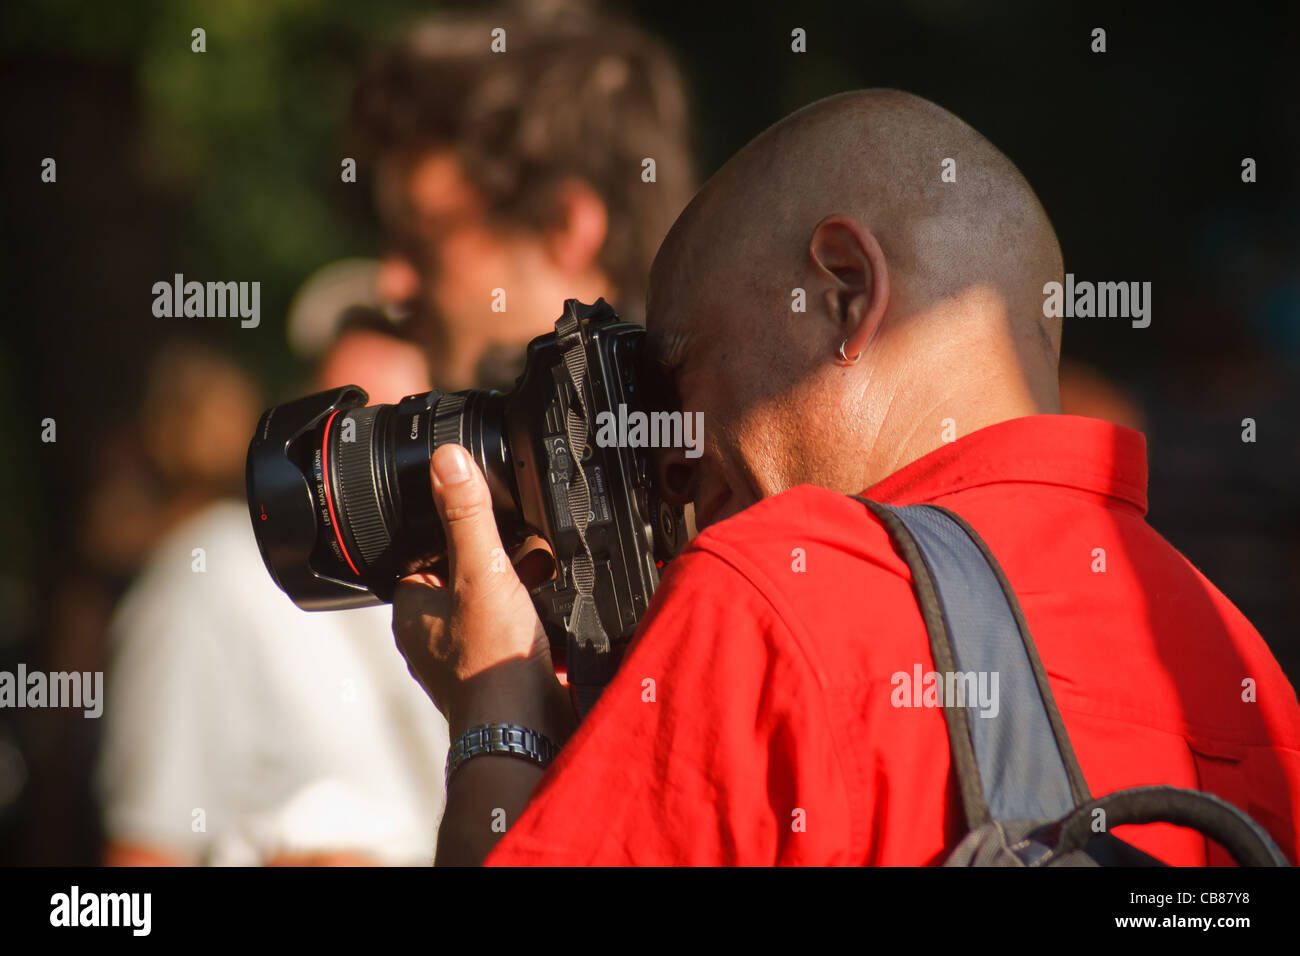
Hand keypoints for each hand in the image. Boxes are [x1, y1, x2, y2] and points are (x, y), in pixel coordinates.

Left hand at [392, 444, 574, 741]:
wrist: (526, 729)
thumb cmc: (490, 663)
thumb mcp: (482, 571)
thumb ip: (466, 516)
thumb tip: (446, 462)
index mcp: (412, 612)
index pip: (421, 557)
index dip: (451, 536)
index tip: (483, 525)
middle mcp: (433, 639)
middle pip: (461, 579)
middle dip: (495, 562)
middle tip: (523, 552)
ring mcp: (466, 659)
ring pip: (489, 607)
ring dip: (518, 591)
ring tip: (543, 579)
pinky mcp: (499, 674)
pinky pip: (514, 634)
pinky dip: (534, 620)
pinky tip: (555, 615)